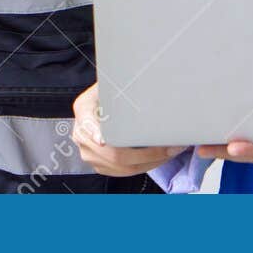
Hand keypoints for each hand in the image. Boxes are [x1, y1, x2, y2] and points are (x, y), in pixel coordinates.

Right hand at [70, 83, 184, 177]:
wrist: (99, 102)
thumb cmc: (109, 90)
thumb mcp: (110, 81)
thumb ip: (121, 82)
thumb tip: (148, 79)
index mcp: (83, 110)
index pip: (88, 124)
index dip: (96, 134)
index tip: (104, 141)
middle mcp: (82, 135)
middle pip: (113, 154)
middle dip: (147, 154)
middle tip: (170, 147)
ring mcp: (89, 152)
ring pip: (120, 168)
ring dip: (150, 163)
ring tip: (170, 152)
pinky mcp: (99, 164)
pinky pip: (121, 172)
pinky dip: (143, 167)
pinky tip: (158, 158)